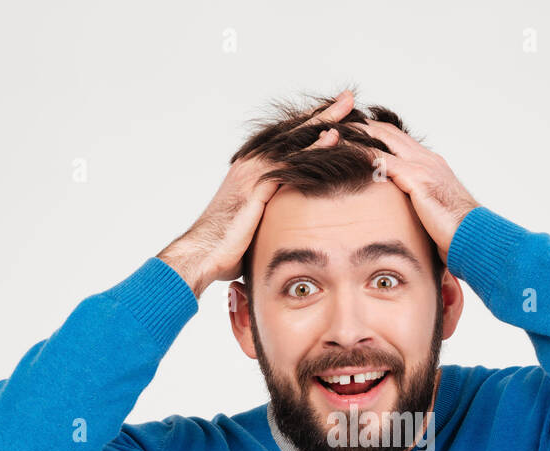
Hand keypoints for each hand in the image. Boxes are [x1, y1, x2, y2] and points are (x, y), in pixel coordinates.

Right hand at [157, 90, 356, 297]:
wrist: (202, 253)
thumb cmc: (225, 246)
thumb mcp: (254, 224)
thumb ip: (272, 214)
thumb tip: (286, 225)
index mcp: (250, 169)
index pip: (285, 141)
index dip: (310, 127)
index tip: (334, 115)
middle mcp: (251, 163)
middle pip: (292, 132)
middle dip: (322, 114)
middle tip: (348, 97)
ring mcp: (253, 171)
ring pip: (294, 139)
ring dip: (322, 121)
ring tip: (347, 106)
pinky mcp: (258, 185)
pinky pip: (291, 160)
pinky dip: (313, 148)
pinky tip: (333, 137)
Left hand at [346, 117, 479, 262]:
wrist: (474, 236)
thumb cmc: (456, 231)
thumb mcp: (434, 211)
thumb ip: (419, 203)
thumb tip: (407, 212)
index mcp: (431, 165)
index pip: (398, 139)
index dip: (375, 133)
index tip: (353, 131)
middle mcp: (427, 159)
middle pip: (387, 132)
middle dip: (361, 126)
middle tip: (335, 124)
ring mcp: (423, 167)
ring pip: (383, 139)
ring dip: (357, 136)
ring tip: (331, 135)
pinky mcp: (417, 179)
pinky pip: (383, 160)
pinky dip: (362, 154)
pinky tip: (344, 155)